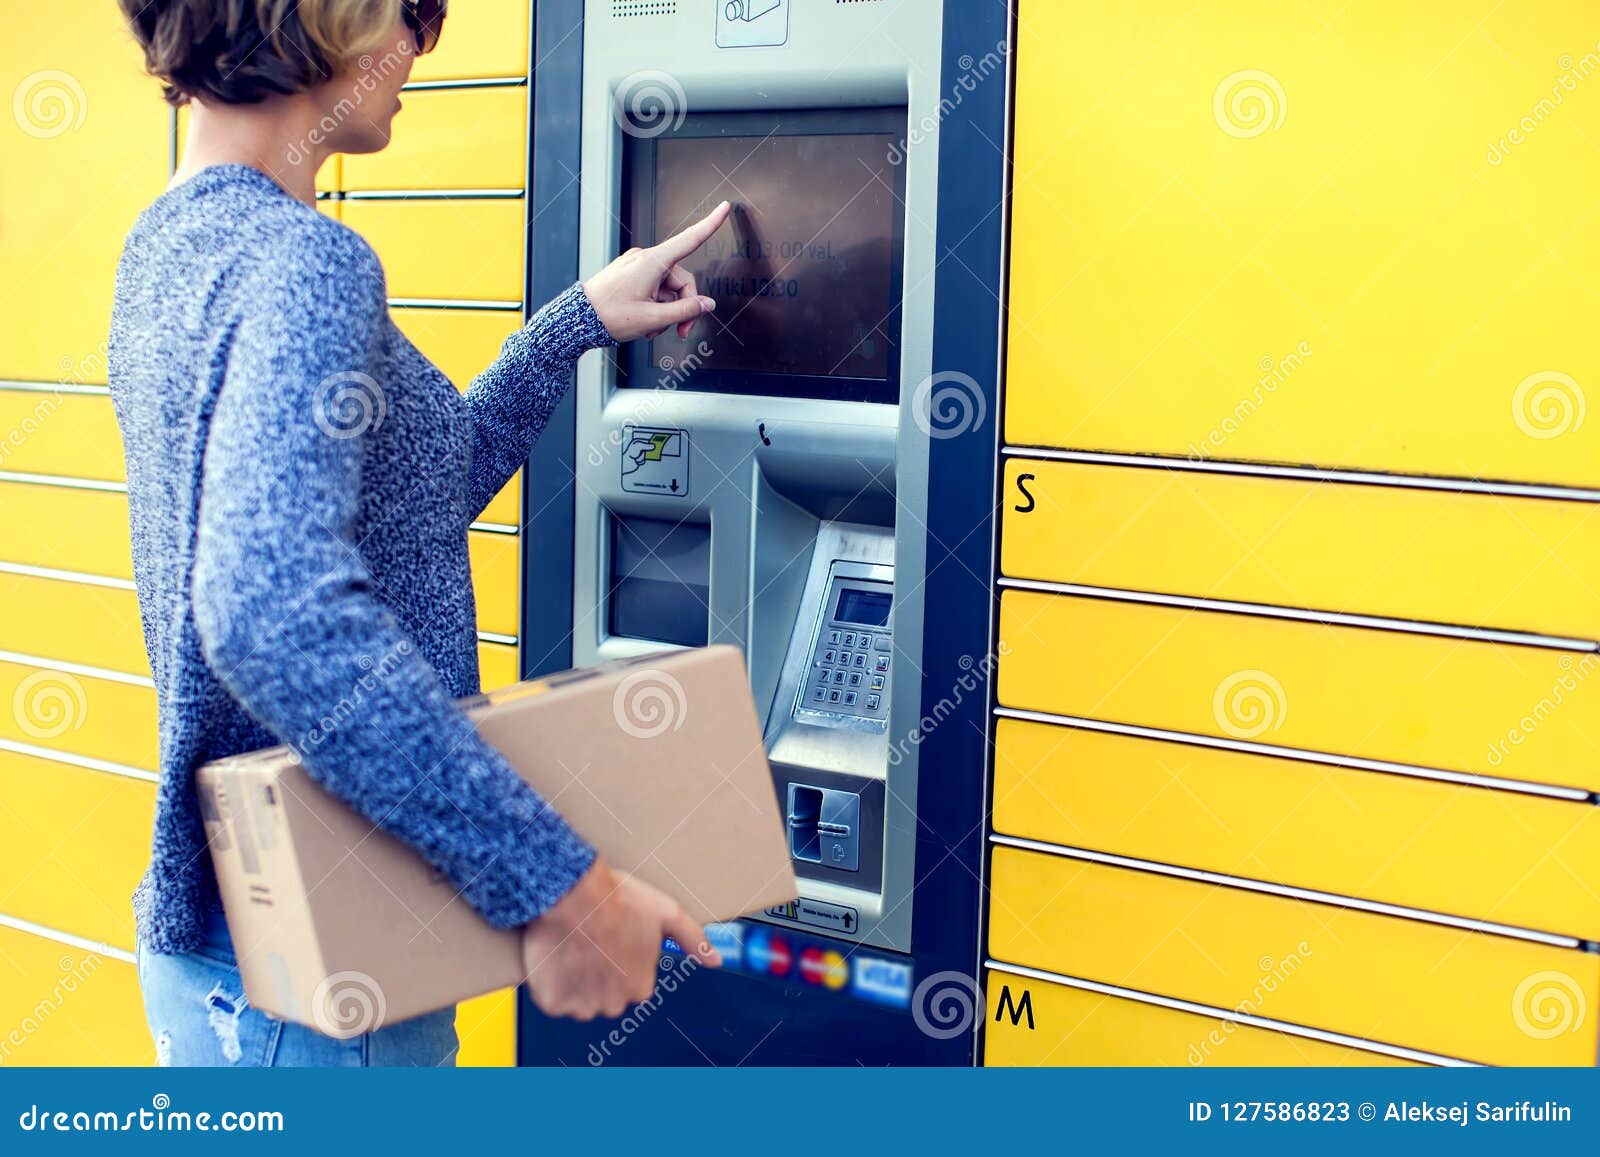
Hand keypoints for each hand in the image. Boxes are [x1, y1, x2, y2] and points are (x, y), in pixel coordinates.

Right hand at [520, 861, 720, 1020]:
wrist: (575, 894)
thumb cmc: (620, 900)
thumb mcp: (667, 914)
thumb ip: (694, 940)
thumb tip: (715, 960)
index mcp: (640, 987)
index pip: (630, 982)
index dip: (619, 957)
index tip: (612, 938)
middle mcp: (613, 1004)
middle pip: (603, 993)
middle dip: (597, 972)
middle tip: (591, 941)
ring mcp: (581, 1006)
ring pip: (576, 997)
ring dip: (572, 978)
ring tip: (572, 945)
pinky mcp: (552, 1002)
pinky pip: (550, 996)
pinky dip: (549, 980)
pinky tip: (556, 955)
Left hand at [583, 201, 731, 342]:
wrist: (578, 319)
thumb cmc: (610, 316)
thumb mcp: (653, 319)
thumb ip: (685, 311)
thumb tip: (706, 304)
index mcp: (652, 262)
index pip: (690, 239)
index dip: (711, 224)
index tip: (725, 207)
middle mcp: (645, 259)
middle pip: (681, 280)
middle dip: (683, 307)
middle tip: (681, 332)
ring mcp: (637, 266)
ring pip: (667, 288)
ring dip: (667, 311)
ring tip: (653, 329)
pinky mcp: (630, 274)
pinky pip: (653, 288)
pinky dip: (655, 306)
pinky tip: (645, 322)